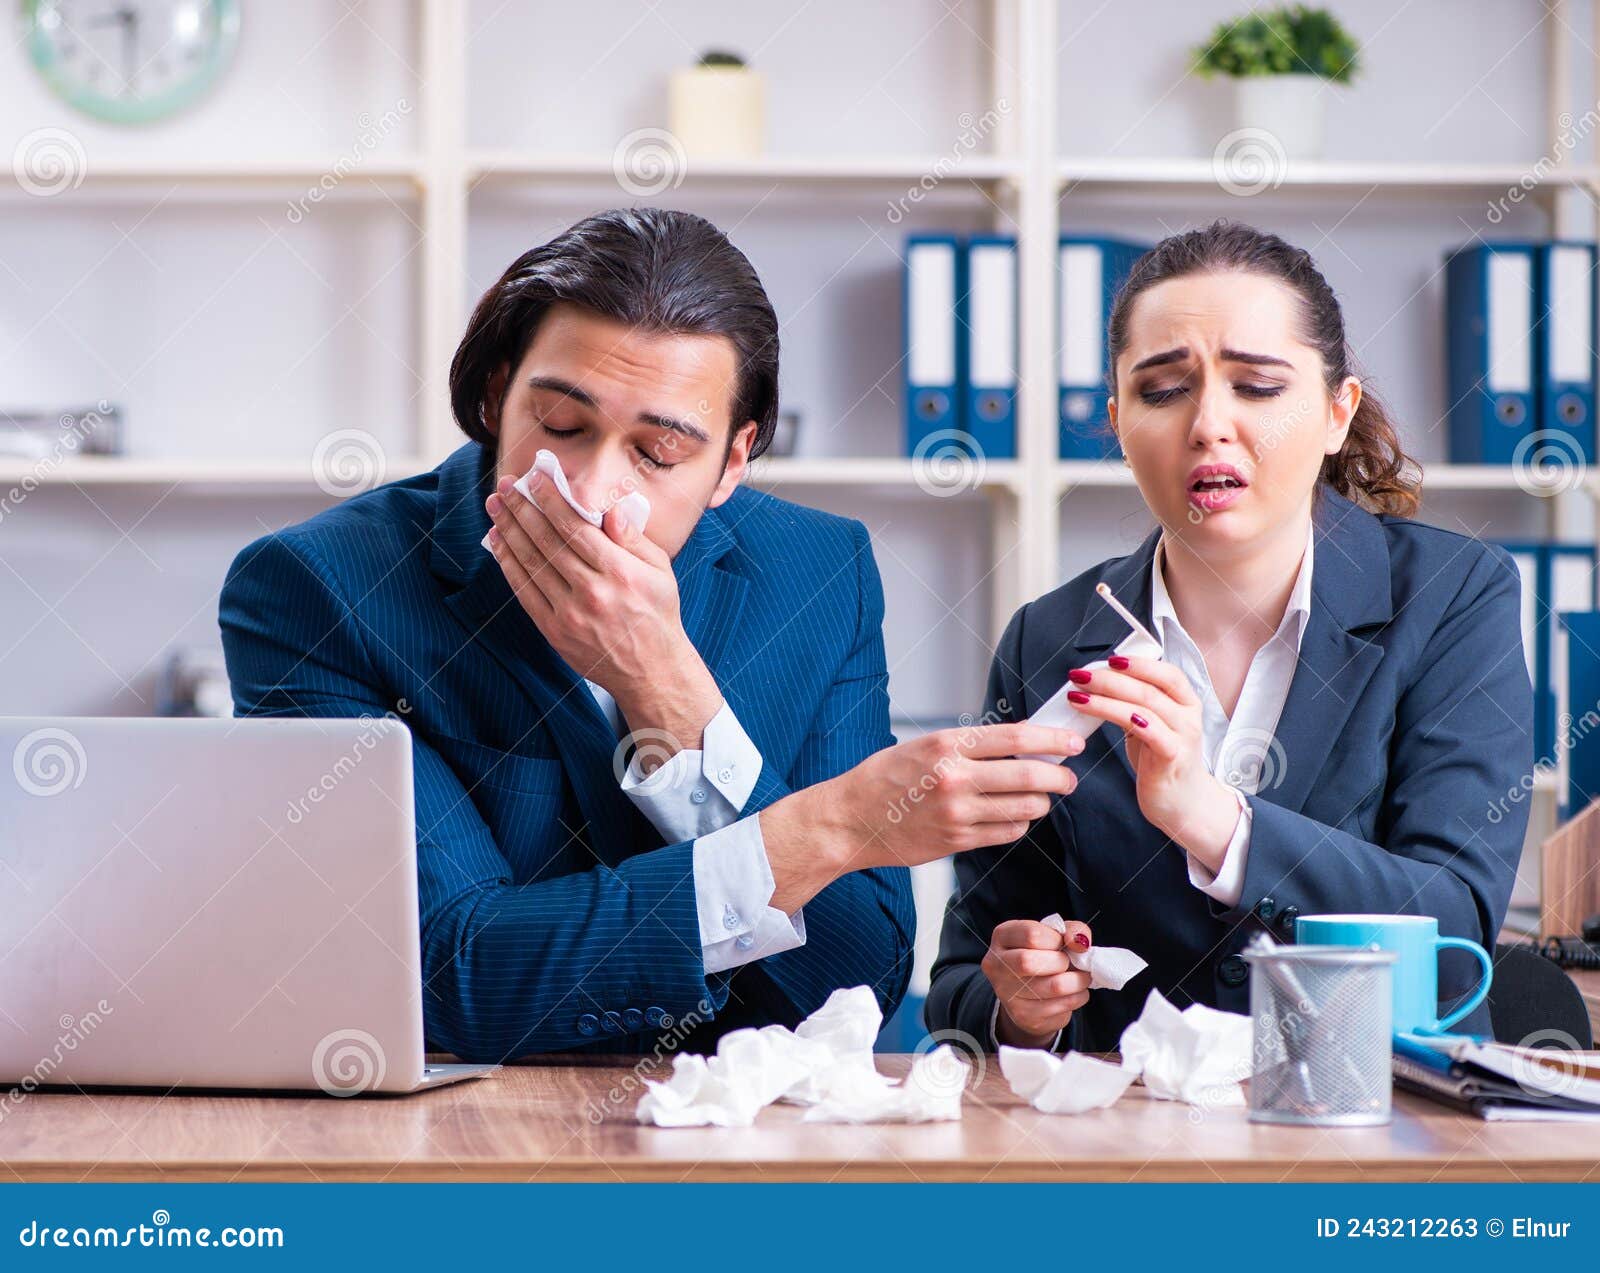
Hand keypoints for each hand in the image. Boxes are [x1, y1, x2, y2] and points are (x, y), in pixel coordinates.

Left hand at [486, 470, 719, 750]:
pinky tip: (499, 543)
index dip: (550, 499)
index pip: (575, 527)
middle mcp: (592, 592)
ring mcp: (570, 615)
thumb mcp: (660, 571)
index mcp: (620, 573)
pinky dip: (509, 564)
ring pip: (531, 564)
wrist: (652, 672)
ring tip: (496, 507)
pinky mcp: (554, 632)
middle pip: (547, 542)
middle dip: (523, 508)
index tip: (535, 478)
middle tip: (506, 485)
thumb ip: (634, 538)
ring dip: (509, 531)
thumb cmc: (657, 614)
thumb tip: (610, 510)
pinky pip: (524, 592)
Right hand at [758, 722, 1083, 912]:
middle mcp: (954, 777)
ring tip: (1038, 797)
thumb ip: (971, 744)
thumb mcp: (925, 744)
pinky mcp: (957, 842)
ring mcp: (957, 813)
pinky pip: (1008, 833)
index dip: (1053, 739)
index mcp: (946, 744)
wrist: (849, 820)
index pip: (1016, 736)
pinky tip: (1011, 815)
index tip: (1073, 742)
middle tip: (1068, 777)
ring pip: (1025, 808)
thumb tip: (1024, 739)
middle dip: (1060, 777)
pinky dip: (1018, 823)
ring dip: (1040, 802)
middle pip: (1031, 775)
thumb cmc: (885, 778)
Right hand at [984, 918, 1093, 1047]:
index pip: (1031, 934)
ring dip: (1077, 981)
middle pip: (1029, 962)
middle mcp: (997, 965)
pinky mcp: (1024, 1015)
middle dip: (1062, 962)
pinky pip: (1061, 1005)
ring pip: (1053, 986)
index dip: (1057, 939)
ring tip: (1080, 977)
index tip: (1064, 943)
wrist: (1032, 993)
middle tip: (1070, 963)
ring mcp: (1007, 993)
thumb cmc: (1045, 955)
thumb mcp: (1056, 935)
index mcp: (1002, 937)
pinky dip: (1078, 997)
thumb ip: (1072, 930)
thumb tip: (1080, 943)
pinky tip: (1074, 992)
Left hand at [1058, 654, 1241, 871]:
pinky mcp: (1173, 757)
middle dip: (1110, 679)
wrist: (1182, 802)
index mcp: (1186, 702)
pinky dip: (1128, 719)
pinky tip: (1103, 714)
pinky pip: (1150, 732)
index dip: (1139, 663)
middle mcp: (1188, 716)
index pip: (1167, 673)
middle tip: (1080, 675)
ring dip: (1106, 699)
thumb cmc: (1162, 760)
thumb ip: (1136, 703)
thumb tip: (1100, 679)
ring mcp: (1183, 736)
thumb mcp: (1151, 724)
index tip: (1109, 659)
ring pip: (1144, 706)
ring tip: (1077, 695)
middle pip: (1148, 688)